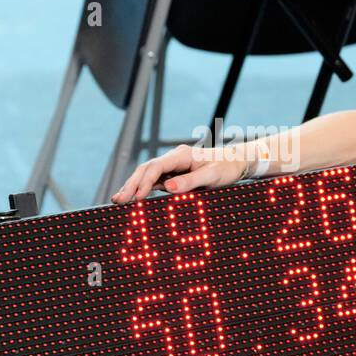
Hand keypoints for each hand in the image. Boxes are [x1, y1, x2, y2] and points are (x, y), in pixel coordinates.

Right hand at [111, 143, 250, 203]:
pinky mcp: (173, 175)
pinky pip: (154, 181)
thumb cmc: (226, 168)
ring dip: (133, 187)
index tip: (136, 197)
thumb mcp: (212, 176)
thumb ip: (190, 182)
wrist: (236, 163)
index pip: (155, 167)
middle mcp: (173, 158)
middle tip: (118, 200)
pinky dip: (142, 189)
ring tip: (119, 200)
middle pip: (146, 169)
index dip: (144, 182)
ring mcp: (172, 166)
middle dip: (131, 184)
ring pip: (147, 175)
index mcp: (181, 155)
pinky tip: (133, 198)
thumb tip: (168, 188)